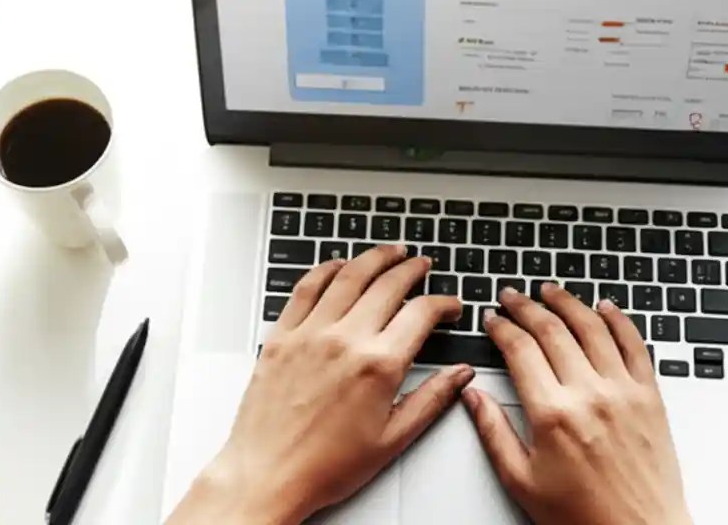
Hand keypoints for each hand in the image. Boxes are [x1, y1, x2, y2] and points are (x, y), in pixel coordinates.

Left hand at [167, 245, 471, 524]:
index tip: (449, 306)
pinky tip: (338, 265)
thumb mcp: (392, 439)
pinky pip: (306, 288)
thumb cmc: (326, 466)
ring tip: (391, 252)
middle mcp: (345, 340)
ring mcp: (310, 333)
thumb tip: (460, 375)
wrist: (268, 475)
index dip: (443, 303)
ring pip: (349, 276)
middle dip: (413, 269)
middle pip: (388, 284)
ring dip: (374, 257)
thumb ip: (431, 399)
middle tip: (423, 264)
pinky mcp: (282, 336)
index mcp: (378, 365)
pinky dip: (326, 269)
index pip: (421, 313)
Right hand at [463, 285, 691, 524]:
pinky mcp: (650, 397)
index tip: (492, 320)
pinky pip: (635, 345)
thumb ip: (493, 432)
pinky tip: (606, 309)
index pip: (521, 350)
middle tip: (513, 297)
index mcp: (553, 415)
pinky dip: (619, 320)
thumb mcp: (522, 481)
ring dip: (568, 303)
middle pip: (553, 330)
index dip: (502, 328)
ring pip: (593, 327)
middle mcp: (590, 395)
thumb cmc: (584, 517)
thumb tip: (473, 396)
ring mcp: (624, 392)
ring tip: (551, 291)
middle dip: (527, 307)